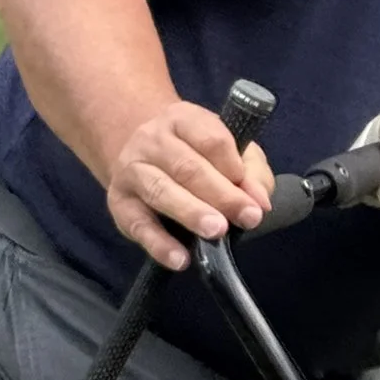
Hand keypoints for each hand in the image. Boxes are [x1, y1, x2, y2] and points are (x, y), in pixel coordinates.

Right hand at [105, 100, 274, 270]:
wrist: (142, 153)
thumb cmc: (198, 154)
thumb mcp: (232, 151)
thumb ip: (253, 173)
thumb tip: (260, 203)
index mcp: (183, 120)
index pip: (211, 140)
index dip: (234, 167)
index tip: (253, 193)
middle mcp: (152, 140)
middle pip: (187, 167)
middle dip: (221, 195)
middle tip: (247, 218)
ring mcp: (131, 170)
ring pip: (161, 191)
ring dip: (191, 213)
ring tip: (216, 231)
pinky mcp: (119, 202)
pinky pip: (138, 224)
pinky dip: (159, 244)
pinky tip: (180, 259)